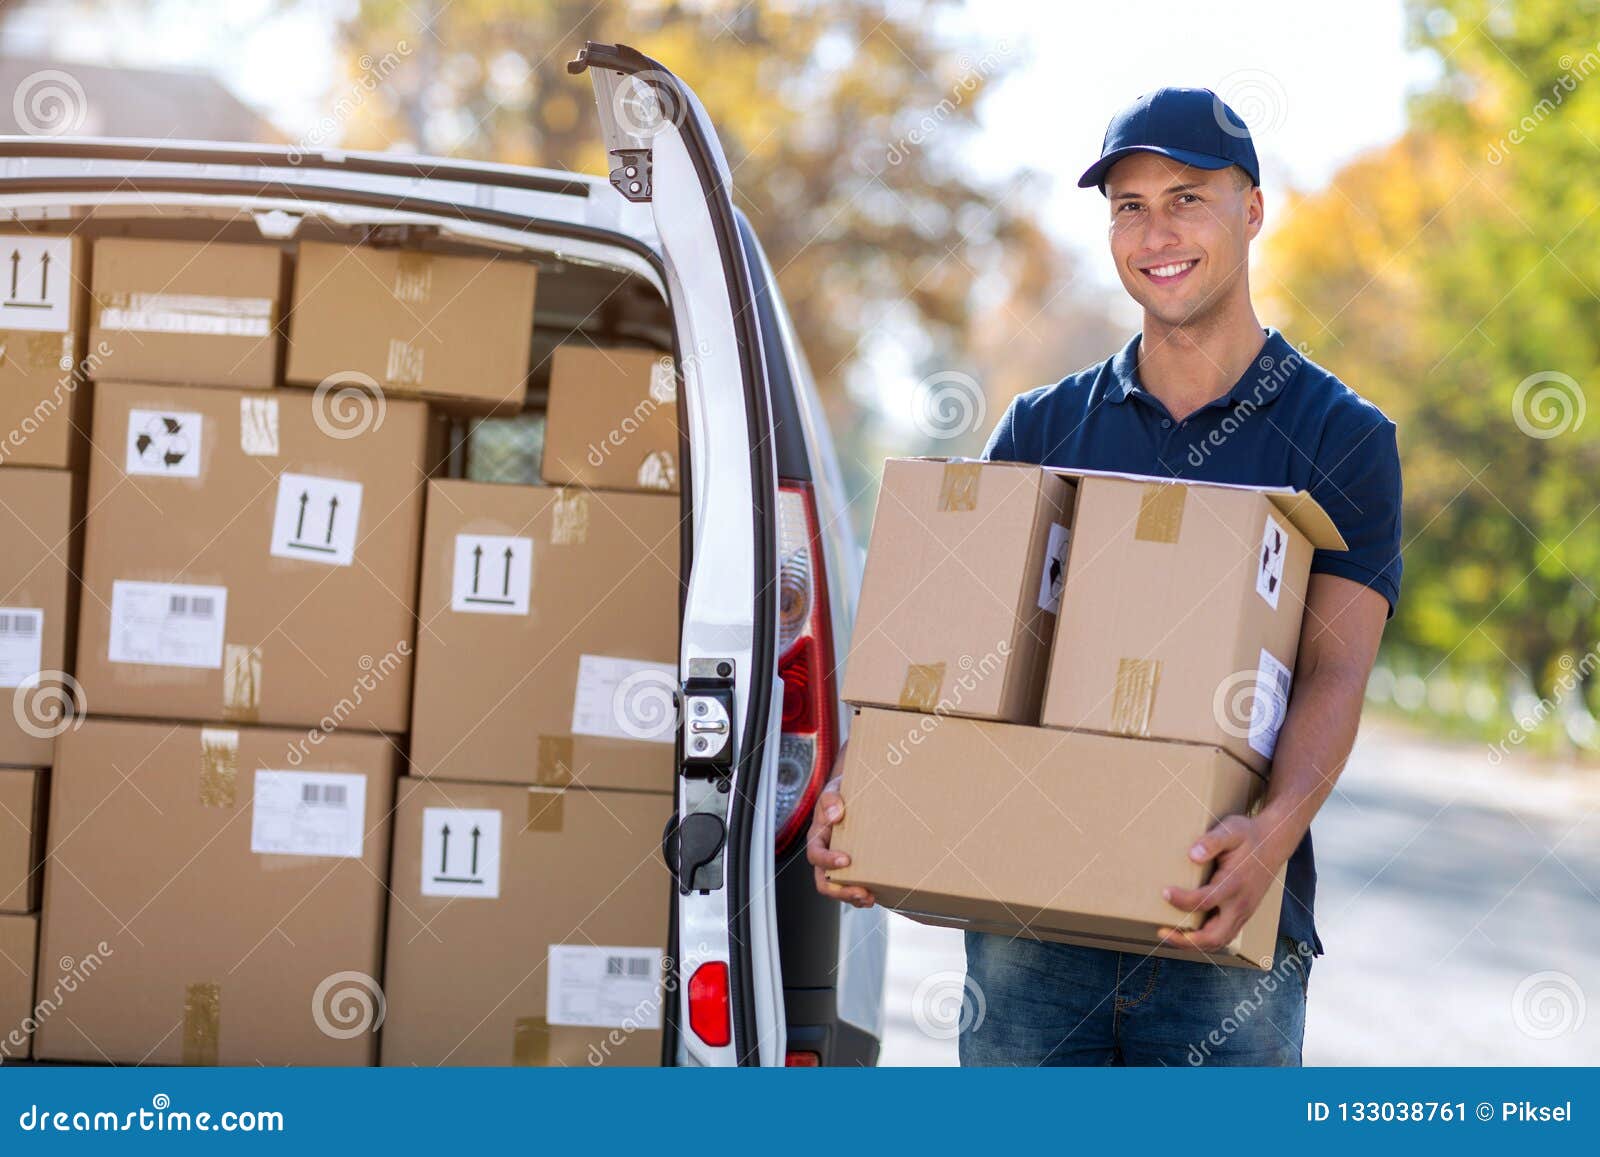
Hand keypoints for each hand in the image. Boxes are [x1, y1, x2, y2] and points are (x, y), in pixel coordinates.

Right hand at [805, 768, 876, 908]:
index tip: (846, 860)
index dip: (828, 861)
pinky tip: (876, 895)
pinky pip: (853, 887)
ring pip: (839, 889)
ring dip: (853, 897)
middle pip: (824, 882)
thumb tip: (836, 815)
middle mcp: (825, 855)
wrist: (855, 793)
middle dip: (841, 890)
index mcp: (817, 838)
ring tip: (870, 898)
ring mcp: (838, 865)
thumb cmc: (842, 792)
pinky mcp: (854, 869)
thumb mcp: (833, 790)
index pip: (816, 855)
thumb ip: (831, 799)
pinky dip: (862, 896)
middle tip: (861, 891)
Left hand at [1157, 813, 1283, 951]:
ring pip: (1220, 941)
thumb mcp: (1231, 830)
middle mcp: (1240, 904)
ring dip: (1194, 944)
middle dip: (1187, 940)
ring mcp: (1244, 912)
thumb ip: (1212, 841)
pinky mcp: (1243, 914)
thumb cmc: (1248, 835)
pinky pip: (1225, 936)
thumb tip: (1193, 855)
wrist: (1273, 843)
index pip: (1206, 901)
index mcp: (1234, 883)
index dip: (1182, 901)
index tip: (1164, 892)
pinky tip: (1188, 933)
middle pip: (1215, 936)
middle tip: (1162, 932)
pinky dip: (1206, 940)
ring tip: (1170, 936)